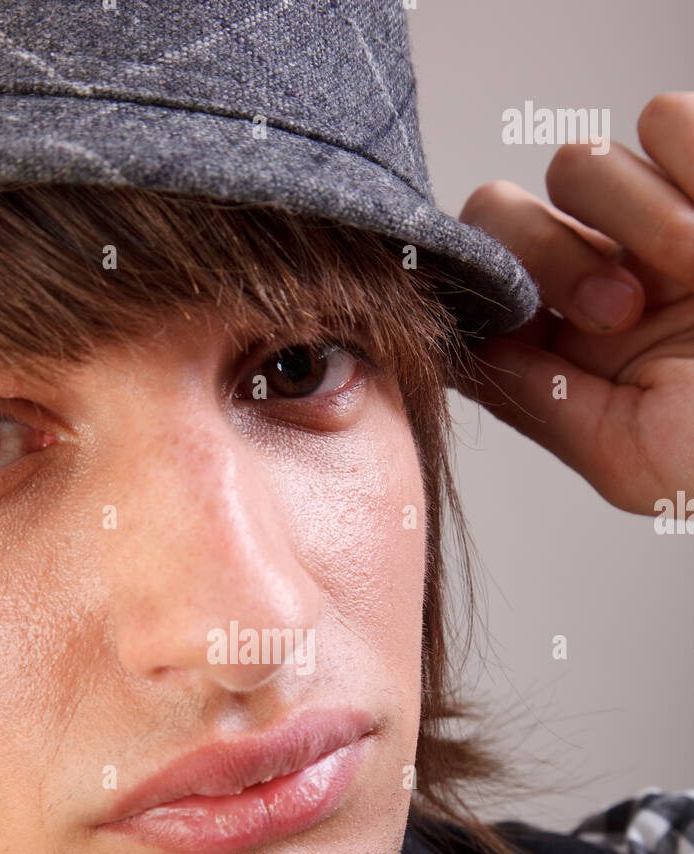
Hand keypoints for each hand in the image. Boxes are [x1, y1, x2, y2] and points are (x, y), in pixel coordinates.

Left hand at [454, 91, 693, 514]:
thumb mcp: (624, 456)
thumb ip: (534, 400)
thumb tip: (461, 347)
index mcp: (561, 343)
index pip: (478, 281)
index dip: (486, 287)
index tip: (531, 325)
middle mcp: (596, 274)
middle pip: (504, 211)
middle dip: (547, 258)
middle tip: (619, 314)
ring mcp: (653, 218)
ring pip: (577, 164)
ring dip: (634, 219)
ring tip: (691, 273)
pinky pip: (664, 120)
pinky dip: (686, 164)